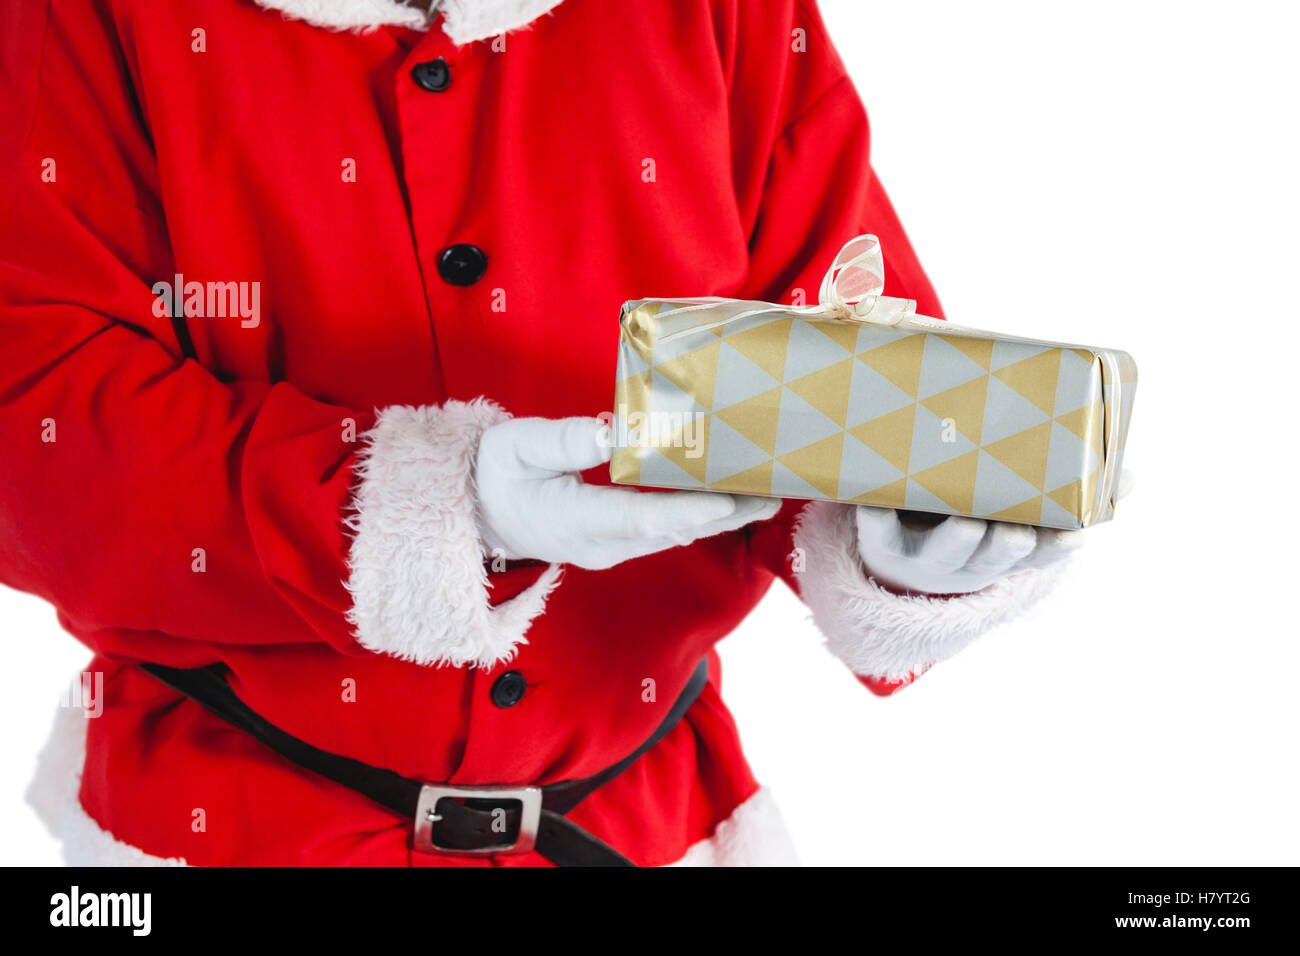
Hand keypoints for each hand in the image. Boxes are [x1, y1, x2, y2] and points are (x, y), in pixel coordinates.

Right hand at [476, 417, 779, 569]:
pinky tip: (730, 499)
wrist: (476, 510)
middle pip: (671, 531)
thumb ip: (563, 441)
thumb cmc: (495, 471)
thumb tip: (612, 433)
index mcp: (573, 520)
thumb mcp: (518, 445)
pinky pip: (665, 532)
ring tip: (766, 494)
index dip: (688, 510)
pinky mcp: (617, 543)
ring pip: (674, 535)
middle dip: (725, 515)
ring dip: (720, 517)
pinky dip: (700, 516)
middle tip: (772, 493)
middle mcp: (600, 545)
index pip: (640, 517)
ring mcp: (610, 549)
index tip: (729, 499)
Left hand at [855, 507, 1081, 595]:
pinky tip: (873, 503)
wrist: (902, 558)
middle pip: (996, 556)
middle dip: (1007, 546)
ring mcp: (929, 553)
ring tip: (966, 524)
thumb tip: (1133, 478)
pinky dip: (876, 519)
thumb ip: (1077, 489)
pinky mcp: (885, 542)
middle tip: (1015, 531)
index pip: (1045, 551)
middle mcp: (973, 558)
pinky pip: (880, 532)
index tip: (1072, 536)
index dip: (1057, 547)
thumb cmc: (974, 518)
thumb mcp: (1023, 512)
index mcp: (1010, 548)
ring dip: (957, 540)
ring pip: (947, 551)